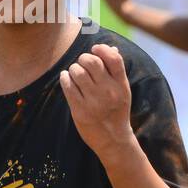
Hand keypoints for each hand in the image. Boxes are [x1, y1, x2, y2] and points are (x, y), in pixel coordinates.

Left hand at [59, 44, 135, 162]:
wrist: (113, 140)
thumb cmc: (116, 111)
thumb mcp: (122, 91)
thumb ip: (116, 71)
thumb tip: (111, 48)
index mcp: (121, 85)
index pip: (113, 58)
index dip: (102, 48)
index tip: (95, 49)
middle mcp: (109, 92)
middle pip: (91, 61)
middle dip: (83, 58)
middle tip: (82, 63)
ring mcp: (94, 102)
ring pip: (76, 71)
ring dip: (73, 69)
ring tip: (75, 74)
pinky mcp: (80, 110)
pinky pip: (67, 85)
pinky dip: (65, 78)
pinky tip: (67, 79)